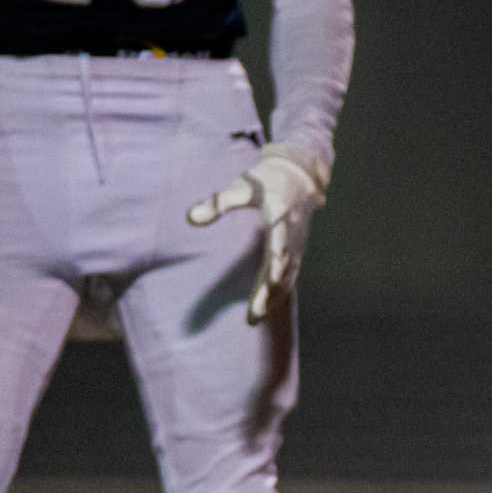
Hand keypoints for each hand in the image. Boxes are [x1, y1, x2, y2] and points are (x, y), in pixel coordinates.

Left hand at [187, 142, 327, 324]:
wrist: (299, 175)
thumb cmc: (267, 179)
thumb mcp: (242, 186)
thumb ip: (217, 202)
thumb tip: (191, 219)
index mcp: (281, 216)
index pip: (280, 243)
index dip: (276, 263)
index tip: (270, 281)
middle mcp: (293, 235)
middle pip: (283, 269)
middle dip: (270, 293)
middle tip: (254, 315)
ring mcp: (297, 244)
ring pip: (288, 276)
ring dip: (274, 298)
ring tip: (257, 317)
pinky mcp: (296, 249)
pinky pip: (291, 274)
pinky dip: (281, 291)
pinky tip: (268, 306)